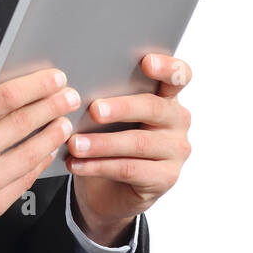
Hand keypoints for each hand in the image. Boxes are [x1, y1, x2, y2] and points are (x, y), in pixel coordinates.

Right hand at [0, 54, 79, 252]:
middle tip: (69, 96)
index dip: (35, 85)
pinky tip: (45, 150)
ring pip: (31, 154)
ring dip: (53, 135)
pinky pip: (24, 181)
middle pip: (23, 123)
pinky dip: (39, 163)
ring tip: (64, 123)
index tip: (53, 78)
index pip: (4, 98)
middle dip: (53, 106)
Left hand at [65, 53, 192, 244]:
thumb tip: (73, 86)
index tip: (146, 62)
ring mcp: (176, 150)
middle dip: (121, 108)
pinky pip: (130, 169)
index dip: (166, 68)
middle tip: (93, 110)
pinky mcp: (166, 177)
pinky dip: (99, 166)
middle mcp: (178, 120)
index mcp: (167, 97)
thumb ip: (103, 99)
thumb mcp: (106, 119)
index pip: (179, 76)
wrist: (108, 190)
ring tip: (74, 144)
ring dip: (102, 143)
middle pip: (153, 108)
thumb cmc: (106, 142)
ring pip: (138, 142)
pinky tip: (77, 164)